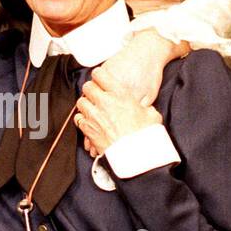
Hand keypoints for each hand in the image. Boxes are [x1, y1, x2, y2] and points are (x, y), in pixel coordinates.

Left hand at [82, 29, 181, 154]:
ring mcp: (94, 116)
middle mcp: (104, 103)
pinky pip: (78, 119)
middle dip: (91, 88)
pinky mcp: (88, 130)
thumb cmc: (145, 136)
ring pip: (81, 102)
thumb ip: (146, 108)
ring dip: (86, 103)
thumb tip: (145, 108)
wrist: (135, 156)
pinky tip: (89, 121)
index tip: (101, 78)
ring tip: (92, 107)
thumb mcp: (152, 116)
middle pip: (87, 86)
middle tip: (96, 93)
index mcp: (120, 95)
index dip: (99, 75)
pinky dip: (82, 119)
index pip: (100, 74)